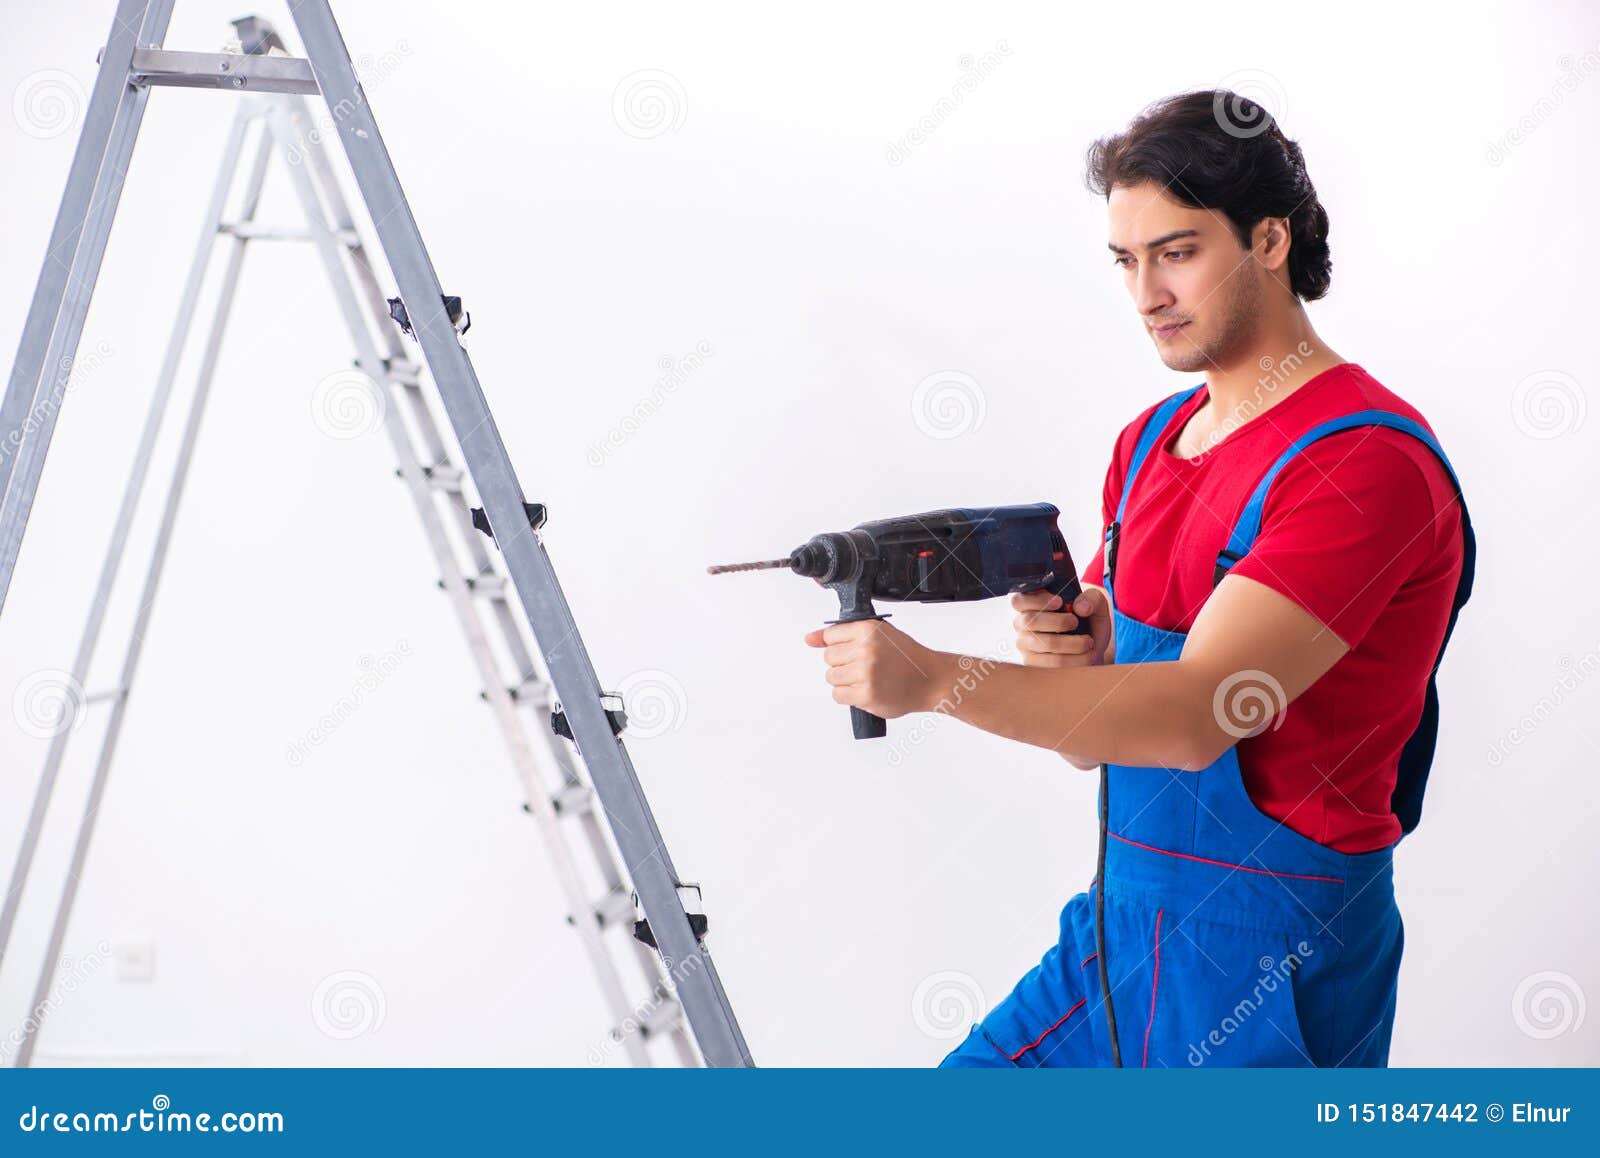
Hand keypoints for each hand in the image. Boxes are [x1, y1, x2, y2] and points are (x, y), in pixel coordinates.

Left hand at [803, 618, 941, 719]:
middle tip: (864, 666)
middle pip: (829, 658)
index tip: (851, 651)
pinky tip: (865, 690)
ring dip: (845, 680)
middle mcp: (865, 649)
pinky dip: (848, 695)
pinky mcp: (865, 695)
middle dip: (842, 663)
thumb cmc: (906, 657)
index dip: (840, 645)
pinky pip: (838, 695)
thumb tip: (809, 639)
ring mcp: (865, 673)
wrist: (930, 680)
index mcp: (868, 630)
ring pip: (832, 677)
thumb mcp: (879, 634)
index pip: (830, 636)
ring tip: (866, 678)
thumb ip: (842, 635)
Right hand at [1011, 585, 1111, 667]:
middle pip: (1030, 621)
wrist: (1090, 651)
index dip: (1037, 600)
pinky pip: (1053, 664)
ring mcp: (1025, 646)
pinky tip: (1086, 656)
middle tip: (1075, 623)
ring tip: (1088, 642)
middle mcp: (1022, 625)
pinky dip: (1075, 660)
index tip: (1059, 601)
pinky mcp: (1034, 665)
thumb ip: (1092, 598)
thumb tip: (1080, 607)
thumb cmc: (1087, 625)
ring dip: (1073, 644)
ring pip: (1046, 644)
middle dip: (1059, 622)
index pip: (1019, 600)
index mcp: (1030, 605)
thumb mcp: (1095, 606)